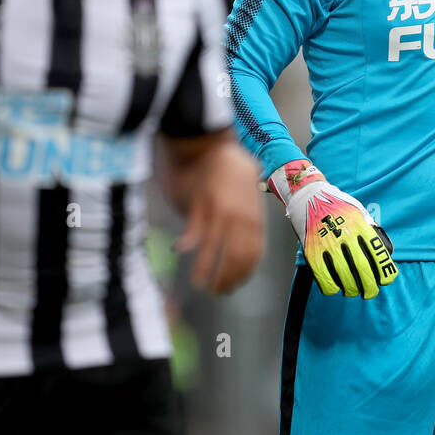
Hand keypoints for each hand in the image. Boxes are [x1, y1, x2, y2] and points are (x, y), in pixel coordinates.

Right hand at [174, 141, 265, 293]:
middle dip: (226, 278)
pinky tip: (180, 251)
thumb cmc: (231, 162)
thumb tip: (247, 225)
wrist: (210, 143)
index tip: (235, 285)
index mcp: (253, 216)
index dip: (243, 273)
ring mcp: (220, 213)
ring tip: (200, 284)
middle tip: (217, 291)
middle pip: (236, 258)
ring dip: (206, 270)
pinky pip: (194, 232)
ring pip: (214, 251)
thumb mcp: (251, 187)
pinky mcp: (200, 206)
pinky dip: (188, 244)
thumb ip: (249, 210)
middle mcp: (240, 218)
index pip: (254, 254)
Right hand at [266, 159, 397, 297]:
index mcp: (360, 225)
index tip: (386, 280)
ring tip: (353, 291)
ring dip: (351, 289)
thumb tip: (383, 251)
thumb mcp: (359, 212)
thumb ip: (370, 230)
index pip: (378, 253)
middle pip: (362, 269)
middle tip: (370, 292)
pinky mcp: (312, 251)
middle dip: (370, 287)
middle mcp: (345, 235)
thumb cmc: (338, 207)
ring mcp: (327, 244)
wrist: (309, 197)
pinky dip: (331, 287)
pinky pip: (323, 276)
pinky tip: (335, 288)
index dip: (385, 270)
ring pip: (344, 276)